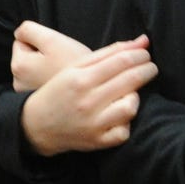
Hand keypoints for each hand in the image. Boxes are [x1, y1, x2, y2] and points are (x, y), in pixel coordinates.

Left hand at [12, 20, 104, 90]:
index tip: (55, 48)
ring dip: (47, 64)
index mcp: (18, 66)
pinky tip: (61, 79)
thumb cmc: (74, 64)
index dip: (41, 40)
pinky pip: (40, 79)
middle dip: (43, 53)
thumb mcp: (52, 38)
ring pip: (35, 66)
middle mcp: (18, 82)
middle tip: (61, 58)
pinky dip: (50, 77)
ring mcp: (27, 93)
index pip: (21, 40)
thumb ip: (29, 30)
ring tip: (62, 69)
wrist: (91, 89)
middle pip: (28, 54)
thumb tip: (18, 32)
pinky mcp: (39, 99)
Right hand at [20, 44, 157, 155]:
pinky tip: (118, 114)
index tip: (145, 53)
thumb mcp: (76, 67)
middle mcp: (87, 102)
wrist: (35, 126)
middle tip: (149, 67)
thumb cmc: (59, 91)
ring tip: (129, 92)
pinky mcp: (97, 142)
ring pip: (131, 107)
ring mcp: (93, 124)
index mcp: (80, 79)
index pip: (122, 61)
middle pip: (131, 80)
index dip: (140, 54)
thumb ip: (110, 52)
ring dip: (135, 97)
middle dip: (147, 70)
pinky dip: (125, 122)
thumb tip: (143, 41)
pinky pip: (124, 132)